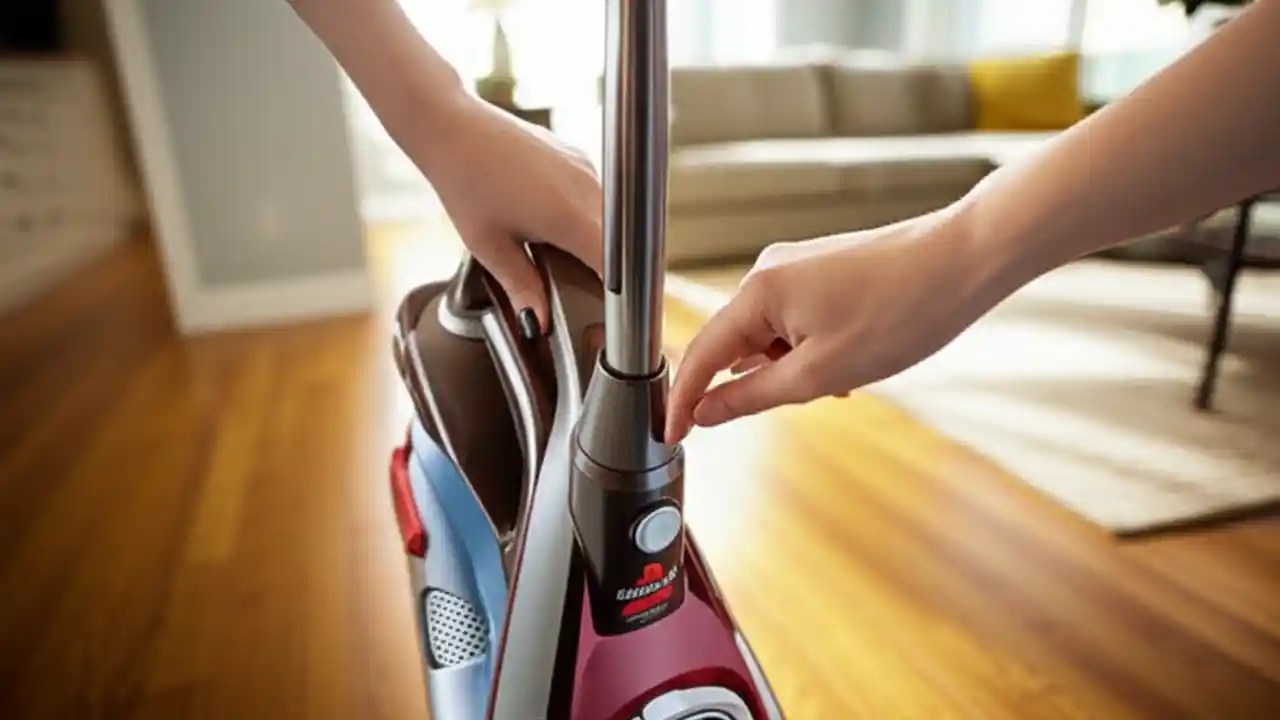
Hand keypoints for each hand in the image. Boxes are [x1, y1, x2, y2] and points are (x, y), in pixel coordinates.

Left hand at [408, 95, 602, 334]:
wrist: (453, 127)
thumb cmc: (467, 183)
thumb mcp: (489, 247)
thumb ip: (521, 287)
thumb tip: (537, 323)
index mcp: (570, 218)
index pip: (617, 264)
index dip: (618, 290)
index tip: (610, 309)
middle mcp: (588, 189)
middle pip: (618, 243)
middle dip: (606, 269)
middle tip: (584, 290)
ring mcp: (587, 169)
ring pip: (609, 218)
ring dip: (597, 240)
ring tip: (565, 255)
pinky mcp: (580, 157)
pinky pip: (597, 196)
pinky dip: (585, 215)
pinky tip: (553, 221)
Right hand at [665, 207, 1013, 442]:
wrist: (964, 260)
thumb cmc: (902, 310)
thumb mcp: (819, 373)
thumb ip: (752, 396)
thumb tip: (706, 411)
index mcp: (758, 292)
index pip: (700, 355)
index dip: (683, 400)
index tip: (670, 433)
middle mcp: (768, 271)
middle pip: (737, 345)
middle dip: (762, 382)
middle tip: (813, 396)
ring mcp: (795, 267)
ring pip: (771, 337)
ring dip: (795, 369)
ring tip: (848, 374)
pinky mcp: (820, 269)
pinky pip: (795, 321)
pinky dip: (813, 350)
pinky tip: (852, 359)